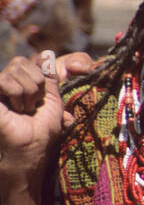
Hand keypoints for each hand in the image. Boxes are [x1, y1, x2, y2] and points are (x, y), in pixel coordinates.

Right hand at [0, 51, 91, 193]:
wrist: (29, 151)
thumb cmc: (41, 131)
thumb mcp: (52, 101)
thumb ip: (51, 78)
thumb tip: (47, 53)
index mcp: (22, 82)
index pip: (36, 59)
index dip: (50, 62)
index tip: (76, 70)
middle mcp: (6, 82)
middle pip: (24, 61)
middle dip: (37, 83)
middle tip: (35, 105)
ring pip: (16, 67)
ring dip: (28, 92)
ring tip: (25, 110)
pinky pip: (4, 79)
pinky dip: (16, 94)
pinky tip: (16, 110)